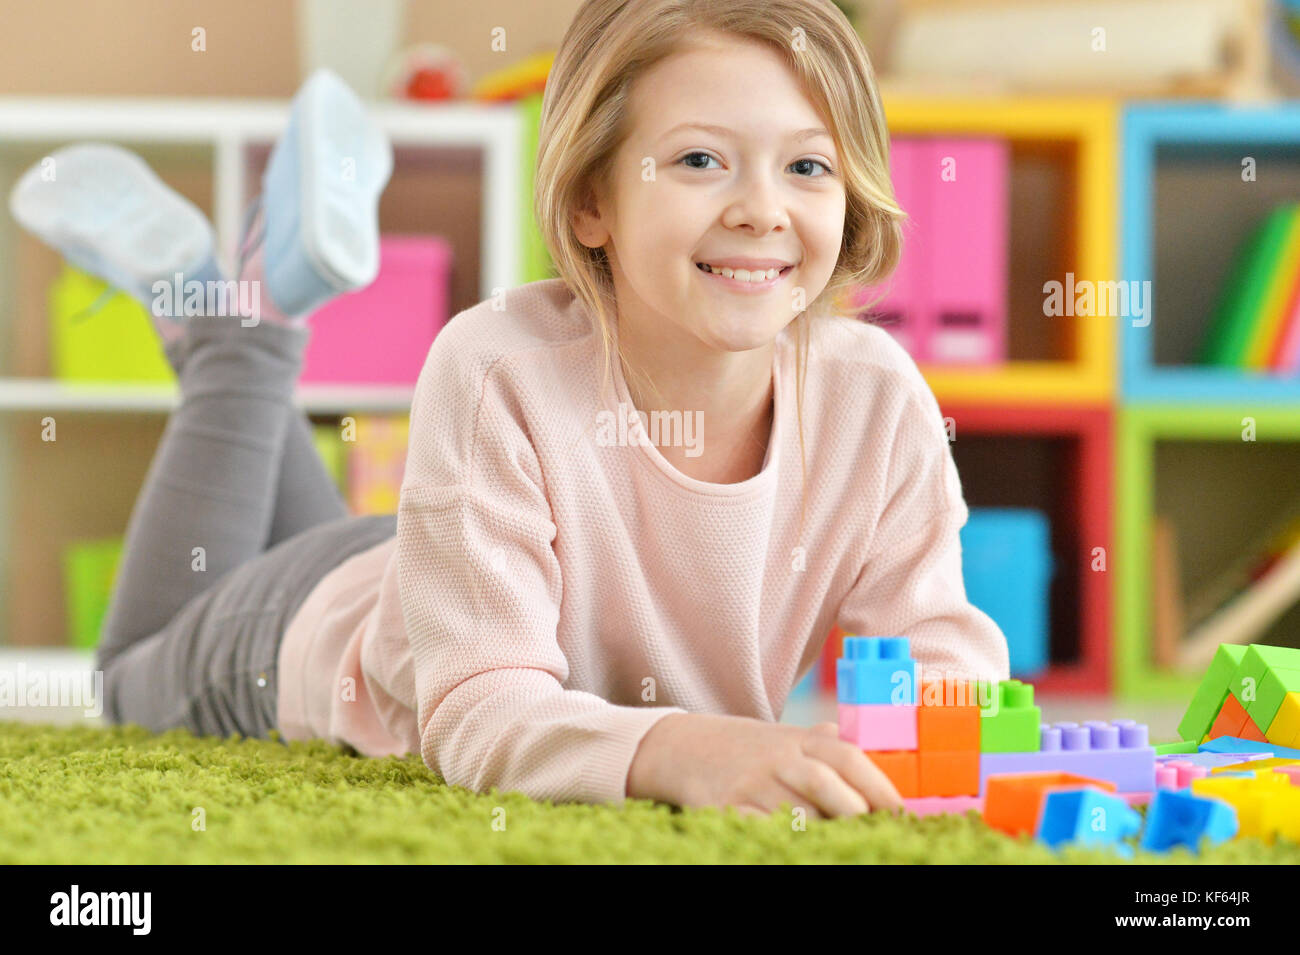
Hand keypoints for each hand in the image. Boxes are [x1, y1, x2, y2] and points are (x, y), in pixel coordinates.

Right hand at [627, 712, 903, 818]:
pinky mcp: (724, 807)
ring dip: (821, 831)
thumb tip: (862, 747)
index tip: (902, 811)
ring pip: (796, 812)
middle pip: (826, 784)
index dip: (879, 785)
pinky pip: (759, 828)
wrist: (678, 746)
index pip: (847, 756)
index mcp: (797, 740)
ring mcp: (749, 783)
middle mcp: (776, 758)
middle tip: (875, 834)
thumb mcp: (780, 736)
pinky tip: (795, 845)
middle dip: (854, 812)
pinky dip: (780, 838)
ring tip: (839, 844)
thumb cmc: (740, 747)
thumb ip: (820, 742)